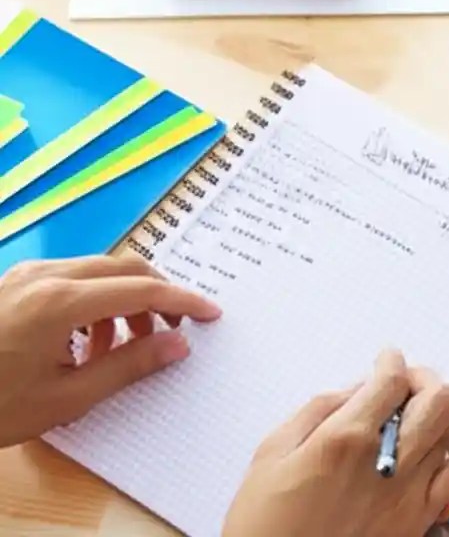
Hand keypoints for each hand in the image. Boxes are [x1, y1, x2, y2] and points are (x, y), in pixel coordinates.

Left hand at [0, 256, 222, 447]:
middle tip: (171, 332)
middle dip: (156, 297)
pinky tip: (83, 344)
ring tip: (117, 351)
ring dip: (123, 302)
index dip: (182, 302)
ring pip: (97, 271)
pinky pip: (69, 279)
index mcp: (61, 301)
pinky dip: (93, 303)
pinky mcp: (11, 283)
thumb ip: (128, 366)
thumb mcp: (65, 398)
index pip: (141, 289)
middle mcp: (45, 276)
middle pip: (124, 268)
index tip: (211, 315)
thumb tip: (177, 344)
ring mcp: (24, 276)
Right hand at [223, 350, 448, 536]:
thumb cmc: (265, 522)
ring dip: (441, 406)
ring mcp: (410, 492)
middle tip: (405, 382)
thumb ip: (319, 410)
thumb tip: (357, 388)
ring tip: (424, 404)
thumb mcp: (272, 453)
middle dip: (422, 378)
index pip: (390, 380)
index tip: (386, 361)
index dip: (391, 362)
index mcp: (345, 441)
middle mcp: (387, 462)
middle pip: (434, 398)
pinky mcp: (423, 516)